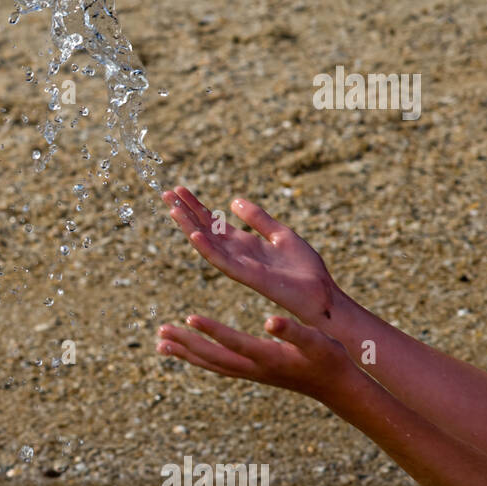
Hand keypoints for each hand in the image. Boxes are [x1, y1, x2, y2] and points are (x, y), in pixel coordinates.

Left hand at [157, 314, 356, 403]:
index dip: (211, 330)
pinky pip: (218, 366)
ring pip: (211, 364)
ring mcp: (250, 373)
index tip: (188, 317)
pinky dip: (198, 359)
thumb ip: (295, 331)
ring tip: (160, 345)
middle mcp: (254, 369)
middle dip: (186, 345)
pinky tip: (186, 352)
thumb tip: (272, 321)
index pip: (234, 343)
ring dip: (185, 354)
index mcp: (269, 357)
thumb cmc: (329, 359)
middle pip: (213, 357)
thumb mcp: (318, 341)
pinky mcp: (251, 373)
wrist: (335, 385)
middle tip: (160, 331)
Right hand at [163, 186, 338, 325]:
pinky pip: (223, 261)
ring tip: (173, 209)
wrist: (321, 295)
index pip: (213, 223)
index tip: (178, 190)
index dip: (196, 206)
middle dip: (186, 212)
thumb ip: (258, 219)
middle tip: (165, 194)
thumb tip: (233, 201)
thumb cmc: (305, 270)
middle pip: (205, 230)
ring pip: (208, 244)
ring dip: (190, 227)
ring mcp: (240, 265)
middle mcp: (237, 254)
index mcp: (244, 244)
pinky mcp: (249, 276)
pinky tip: (195, 235)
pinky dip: (208, 248)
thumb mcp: (281, 234)